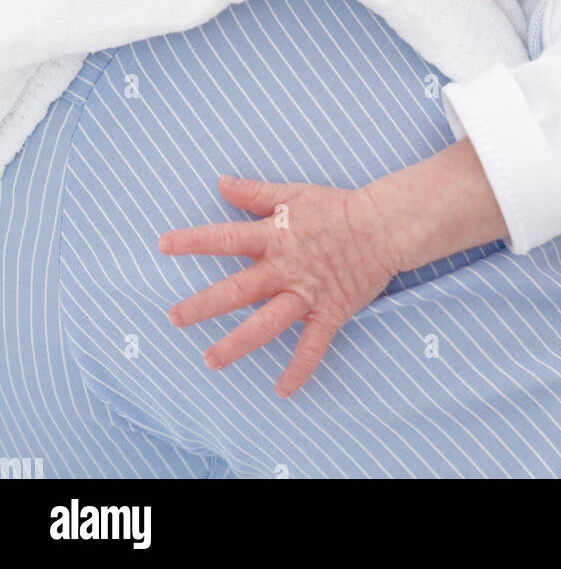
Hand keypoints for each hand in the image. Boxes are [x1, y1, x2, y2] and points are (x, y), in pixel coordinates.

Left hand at [158, 175, 397, 396]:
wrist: (383, 225)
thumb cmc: (336, 207)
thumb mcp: (294, 193)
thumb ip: (256, 193)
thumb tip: (221, 183)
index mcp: (274, 236)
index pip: (227, 238)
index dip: (194, 242)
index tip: (163, 246)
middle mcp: (285, 268)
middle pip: (239, 289)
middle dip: (205, 305)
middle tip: (175, 318)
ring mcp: (307, 294)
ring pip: (267, 323)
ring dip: (238, 343)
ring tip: (210, 361)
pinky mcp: (330, 312)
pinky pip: (313, 345)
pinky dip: (300, 369)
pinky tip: (282, 390)